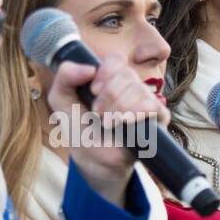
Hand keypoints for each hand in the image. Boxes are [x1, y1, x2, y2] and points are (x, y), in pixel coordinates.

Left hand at [47, 53, 168, 205]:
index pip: (115, 60)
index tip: (93, 91)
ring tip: (109, 123)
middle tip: (98, 113)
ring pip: (139, 90)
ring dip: (119, 107)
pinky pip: (154, 106)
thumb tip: (88, 67)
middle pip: (127, 74)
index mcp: (110, 77)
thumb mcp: (61, 101)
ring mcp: (146, 100)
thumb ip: (64, 77)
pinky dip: (136, 113)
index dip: (104, 73)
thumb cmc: (81, 129)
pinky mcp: (158, 118)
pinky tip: (125, 124)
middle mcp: (130, 86)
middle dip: (109, 95)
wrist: (94, 159)